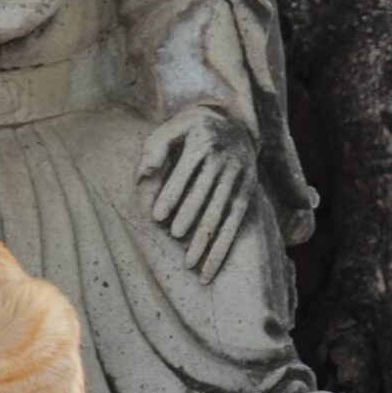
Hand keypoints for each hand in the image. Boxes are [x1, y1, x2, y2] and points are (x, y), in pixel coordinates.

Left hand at [138, 107, 255, 282]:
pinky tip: (209, 269)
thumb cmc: (193, 128)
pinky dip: (222, 248)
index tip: (157, 216)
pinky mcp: (246, 194)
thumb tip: (145, 172)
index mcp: (202, 143)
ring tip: (190, 264)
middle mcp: (223, 160)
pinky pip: (234, 225)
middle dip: (190, 217)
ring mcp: (238, 178)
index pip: (185, 172)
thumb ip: (155, 145)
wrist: (236, 122)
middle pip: (205, 195)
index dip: (172, 194)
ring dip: (206, 240)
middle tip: (174, 235)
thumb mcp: (174, 125)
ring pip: (220, 215)